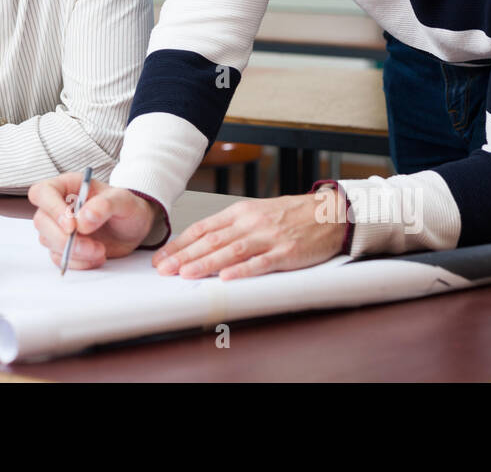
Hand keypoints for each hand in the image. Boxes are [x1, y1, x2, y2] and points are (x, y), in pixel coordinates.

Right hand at [28, 173, 157, 269]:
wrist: (132, 228)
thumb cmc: (126, 208)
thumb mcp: (123, 201)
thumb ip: (105, 205)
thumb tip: (83, 219)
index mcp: (68, 186)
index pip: (42, 192)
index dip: (52, 209)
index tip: (72, 227)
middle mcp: (58, 205)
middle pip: (41, 221)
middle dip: (64, 239)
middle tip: (92, 246)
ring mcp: (58, 227)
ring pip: (48, 242)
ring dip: (74, 252)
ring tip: (101, 250)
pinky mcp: (63, 246)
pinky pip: (59, 258)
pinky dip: (78, 262)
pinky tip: (97, 257)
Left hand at [152, 189, 347, 279]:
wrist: (329, 213)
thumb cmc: (292, 215)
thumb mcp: (256, 213)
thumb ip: (231, 228)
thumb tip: (201, 243)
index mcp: (240, 212)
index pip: (202, 228)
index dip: (180, 244)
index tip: (161, 257)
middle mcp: (251, 223)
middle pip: (212, 240)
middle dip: (184, 256)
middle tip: (163, 269)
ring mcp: (269, 237)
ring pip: (231, 250)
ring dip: (206, 263)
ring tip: (185, 274)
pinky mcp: (287, 252)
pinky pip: (261, 262)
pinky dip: (243, 270)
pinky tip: (227, 278)